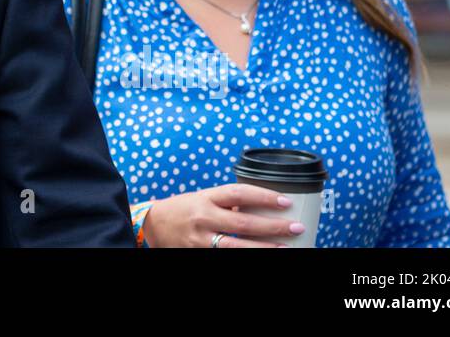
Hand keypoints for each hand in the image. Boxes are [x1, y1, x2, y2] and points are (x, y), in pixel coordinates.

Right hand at [141, 183, 303, 247]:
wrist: (153, 225)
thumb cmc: (182, 209)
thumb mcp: (202, 198)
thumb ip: (226, 203)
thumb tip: (259, 205)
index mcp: (206, 198)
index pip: (239, 194)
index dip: (264, 196)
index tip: (285, 201)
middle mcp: (204, 217)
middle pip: (244, 223)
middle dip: (273, 226)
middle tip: (296, 227)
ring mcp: (201, 239)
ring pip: (237, 246)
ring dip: (264, 247)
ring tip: (287, 247)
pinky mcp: (199, 253)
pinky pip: (226, 256)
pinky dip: (245, 256)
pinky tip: (261, 256)